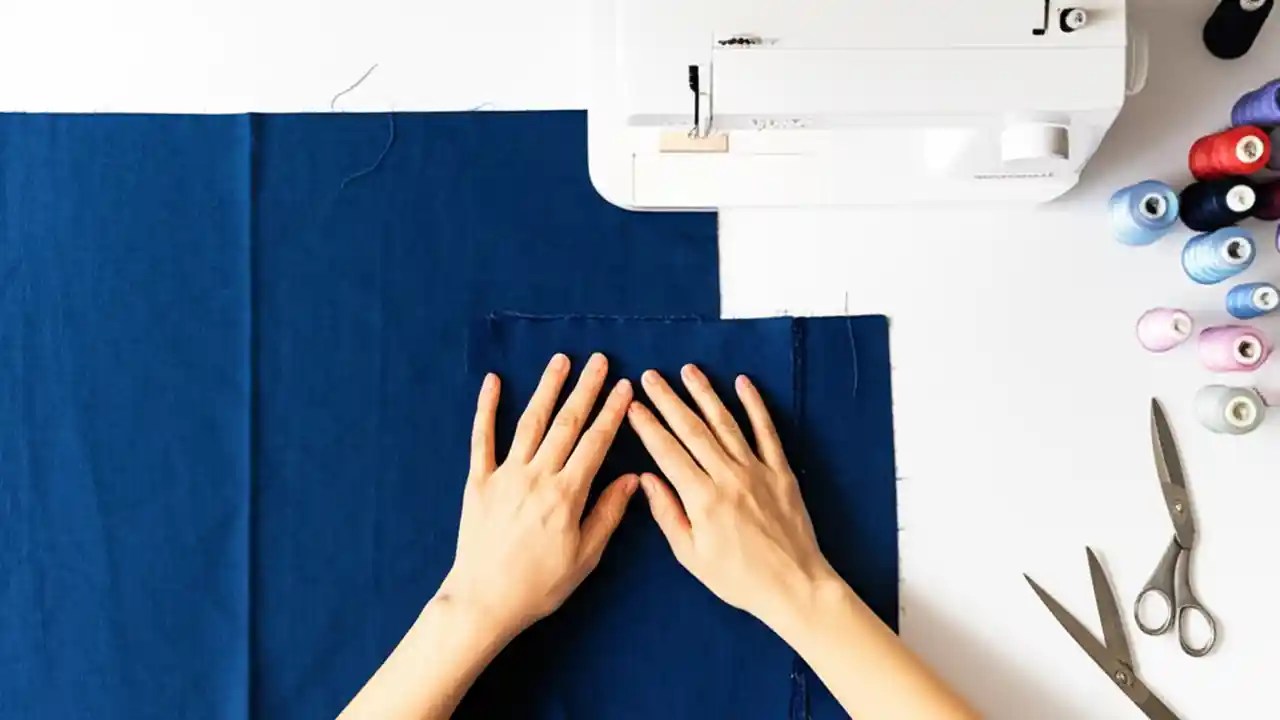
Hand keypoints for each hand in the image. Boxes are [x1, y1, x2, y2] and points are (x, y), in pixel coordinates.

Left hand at [440, 353, 637, 637]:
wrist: (484, 601)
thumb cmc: (539, 586)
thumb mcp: (585, 557)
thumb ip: (607, 514)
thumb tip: (632, 479)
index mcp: (567, 495)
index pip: (596, 443)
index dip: (612, 413)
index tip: (625, 387)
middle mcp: (537, 477)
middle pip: (566, 424)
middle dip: (585, 389)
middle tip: (599, 360)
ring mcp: (505, 476)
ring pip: (530, 422)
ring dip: (547, 389)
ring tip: (561, 361)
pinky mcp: (478, 482)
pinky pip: (482, 439)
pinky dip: (486, 408)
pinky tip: (493, 382)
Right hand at [627, 365, 837, 629]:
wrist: (794, 586)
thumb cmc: (739, 579)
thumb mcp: (691, 556)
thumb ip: (668, 514)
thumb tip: (646, 480)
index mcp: (702, 499)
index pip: (667, 452)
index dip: (647, 425)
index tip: (632, 405)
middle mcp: (728, 477)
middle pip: (692, 429)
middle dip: (668, 400)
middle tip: (650, 376)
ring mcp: (757, 470)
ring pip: (726, 423)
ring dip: (705, 394)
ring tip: (688, 370)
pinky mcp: (781, 472)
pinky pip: (766, 431)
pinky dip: (755, 405)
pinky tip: (744, 384)